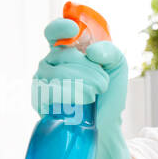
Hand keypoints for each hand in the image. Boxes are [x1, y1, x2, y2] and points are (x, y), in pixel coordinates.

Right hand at [31, 18, 132, 158]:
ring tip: (93, 96)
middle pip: (61, 54)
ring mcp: (42, 82)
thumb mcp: (118, 69)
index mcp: (67, 52)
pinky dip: (70, 95)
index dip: (60, 28)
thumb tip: (92, 51)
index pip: (54, 32)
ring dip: (82, 83)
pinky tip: (81, 103)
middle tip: (101, 84)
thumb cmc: (109, 98)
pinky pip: (48, 90)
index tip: (73, 30)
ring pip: (55, 72)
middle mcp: (51, 64)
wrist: (106, 130)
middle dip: (87, 68)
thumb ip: (111, 52)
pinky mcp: (39, 101)